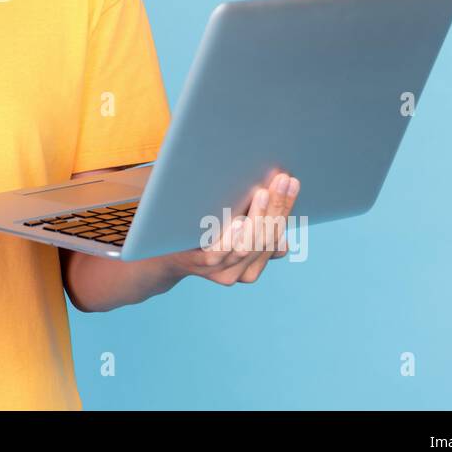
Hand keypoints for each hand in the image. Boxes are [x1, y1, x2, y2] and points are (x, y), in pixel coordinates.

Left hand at [163, 170, 299, 285]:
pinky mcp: (200, 265)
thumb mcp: (228, 230)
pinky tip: (239, 221)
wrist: (159, 254)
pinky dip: (233, 237)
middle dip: (277, 207)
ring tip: (263, 193)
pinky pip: (221, 253)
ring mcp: (221, 270)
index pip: (276, 234)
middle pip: (266, 238)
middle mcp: (241, 272)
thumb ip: (253, 228)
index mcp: (253, 265)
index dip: (286, 208)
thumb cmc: (197, 233)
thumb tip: (282, 231)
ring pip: (248, 246)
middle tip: (282, 179)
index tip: (292, 181)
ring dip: (258, 217)